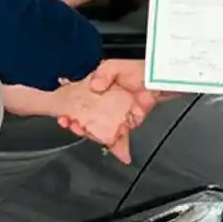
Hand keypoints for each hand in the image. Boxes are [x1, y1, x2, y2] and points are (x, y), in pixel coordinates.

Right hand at [56, 60, 177, 137]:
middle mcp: (103, 105)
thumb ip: (104, 73)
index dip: (69, 111)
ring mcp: (114, 116)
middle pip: (86, 119)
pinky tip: (120, 155)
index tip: (64, 116)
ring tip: (84, 132)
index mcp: (96, 91)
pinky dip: (119, 148)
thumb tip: (94, 86)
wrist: (158, 81)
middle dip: (76, 124)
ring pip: (100, 130)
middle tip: (72, 125)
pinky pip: (120, 137)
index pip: (78, 103)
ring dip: (91, 135)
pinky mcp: (126, 124)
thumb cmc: (138, 71)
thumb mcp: (116, 66)